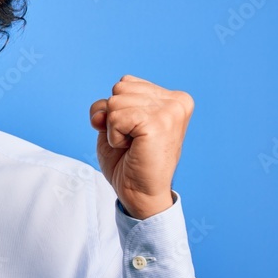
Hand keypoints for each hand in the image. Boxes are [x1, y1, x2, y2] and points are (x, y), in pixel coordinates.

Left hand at [89, 76, 193, 219]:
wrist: (139, 193)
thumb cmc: (128, 161)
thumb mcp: (113, 124)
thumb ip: (106, 107)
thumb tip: (100, 113)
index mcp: (172, 98)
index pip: (125, 83)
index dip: (117, 110)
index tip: (135, 132)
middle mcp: (177, 101)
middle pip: (119, 89)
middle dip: (114, 117)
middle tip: (132, 141)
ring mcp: (170, 111)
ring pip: (115, 101)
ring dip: (114, 128)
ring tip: (133, 145)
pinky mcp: (159, 123)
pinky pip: (115, 117)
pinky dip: (114, 136)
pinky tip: (131, 148)